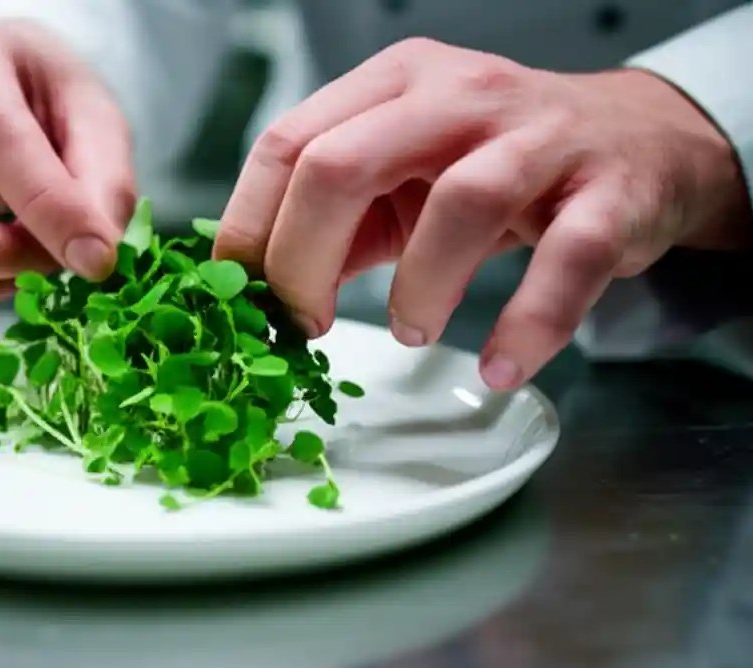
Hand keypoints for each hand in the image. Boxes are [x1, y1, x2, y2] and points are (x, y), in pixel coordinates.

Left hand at [215, 38, 751, 389]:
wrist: (639, 142)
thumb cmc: (498, 163)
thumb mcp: (403, 174)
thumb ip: (337, 220)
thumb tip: (264, 290)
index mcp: (393, 84)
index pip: (289, 144)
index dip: (251, 227)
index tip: (244, 295)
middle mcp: (459, 94)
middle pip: (343, 165)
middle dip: (303, 261)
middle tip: (306, 325)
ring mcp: (540, 138)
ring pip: (460, 204)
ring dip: (419, 290)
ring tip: (410, 331)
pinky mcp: (611, 193)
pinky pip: (567, 262)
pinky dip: (527, 324)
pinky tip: (499, 366)